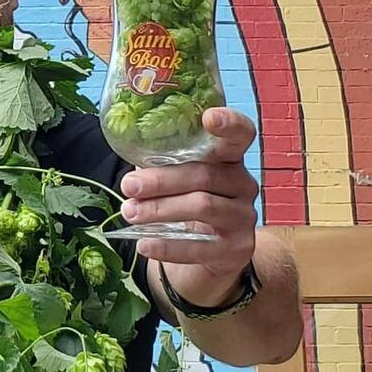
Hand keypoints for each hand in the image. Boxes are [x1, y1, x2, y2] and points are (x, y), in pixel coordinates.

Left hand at [119, 108, 258, 304]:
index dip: (229, 123)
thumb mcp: (179, 180)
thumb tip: (127, 154)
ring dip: (160, 209)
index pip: (241, 134)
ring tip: (129, 212)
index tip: (209, 117)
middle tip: (128, 186)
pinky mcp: (238, 248)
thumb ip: (163, 165)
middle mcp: (243, 184)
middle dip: (161, 180)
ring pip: (202, 206)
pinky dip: (168, 246)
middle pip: (204, 175)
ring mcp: (243, 217)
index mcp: (229, 159)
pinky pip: (201, 247)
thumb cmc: (188, 203)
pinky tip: (144, 245)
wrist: (211, 254)